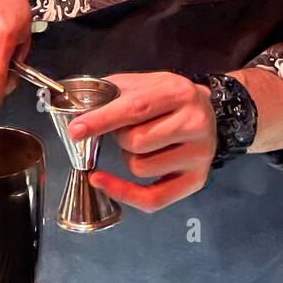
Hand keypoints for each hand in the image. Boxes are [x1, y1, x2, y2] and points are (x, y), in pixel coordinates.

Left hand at [67, 72, 216, 212]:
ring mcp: (199, 154)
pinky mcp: (197, 179)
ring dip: (129, 158)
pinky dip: (125, 193)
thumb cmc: (165, 97)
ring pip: (140, 168)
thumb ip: (111, 93)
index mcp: (179, 92)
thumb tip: (78, 113)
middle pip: (136, 142)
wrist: (205, 110)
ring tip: (142, 144)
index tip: (76, 130)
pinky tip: (106, 181)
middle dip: (119, 137)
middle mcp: (196, 123)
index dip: (102, 120)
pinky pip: (153, 199)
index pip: (135, 108)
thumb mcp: (142, 83)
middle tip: (127, 128)